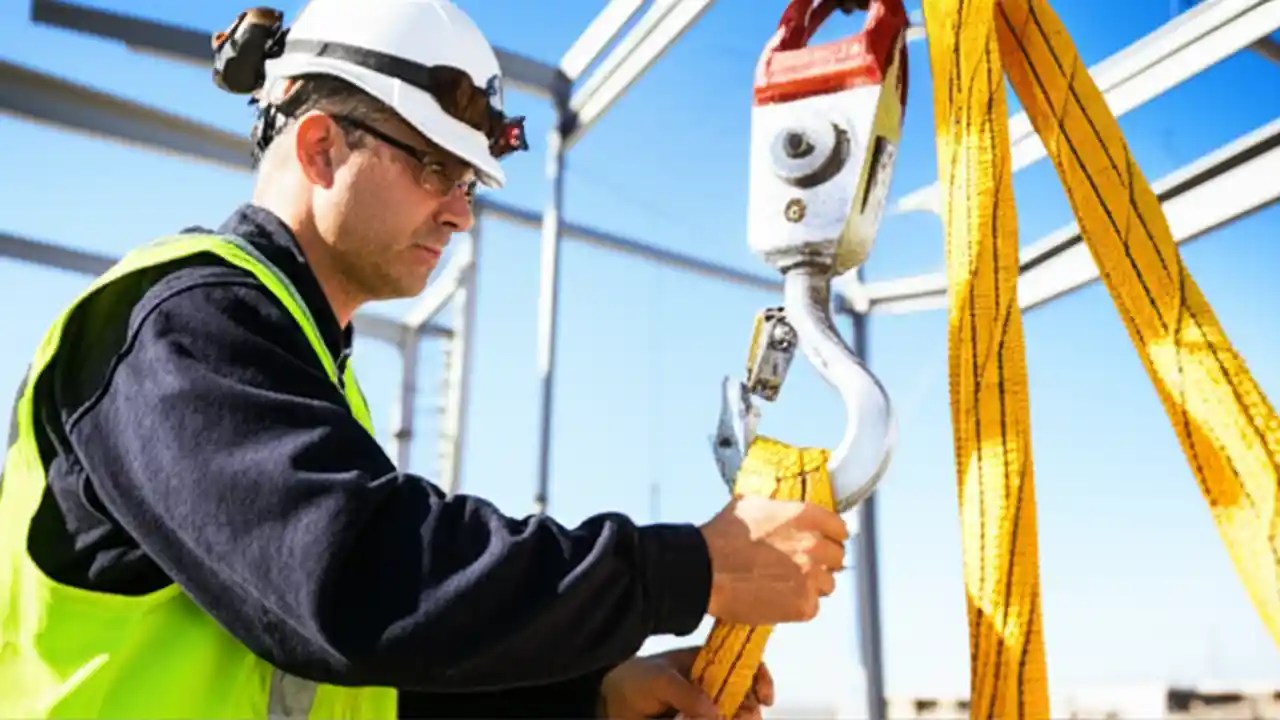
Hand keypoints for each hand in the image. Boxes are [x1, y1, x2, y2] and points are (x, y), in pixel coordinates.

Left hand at [598, 646, 773, 719]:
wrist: (613, 704)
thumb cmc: (637, 681)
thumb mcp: (659, 679)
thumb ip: (685, 692)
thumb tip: (714, 713)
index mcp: (709, 664)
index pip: (745, 666)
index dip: (760, 679)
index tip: (764, 697)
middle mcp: (714, 688)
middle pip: (746, 700)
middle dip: (750, 710)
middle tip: (743, 718)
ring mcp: (707, 711)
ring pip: (734, 716)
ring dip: (737, 718)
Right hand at [699, 496, 847, 624]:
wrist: (705, 571)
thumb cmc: (722, 538)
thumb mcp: (751, 504)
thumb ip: (778, 508)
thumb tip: (783, 511)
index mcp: (805, 517)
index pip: (839, 529)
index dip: (829, 536)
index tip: (823, 542)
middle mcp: (814, 545)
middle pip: (837, 557)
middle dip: (822, 561)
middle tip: (801, 565)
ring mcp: (811, 577)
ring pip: (827, 584)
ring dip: (812, 585)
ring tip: (786, 584)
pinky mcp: (803, 605)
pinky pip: (812, 606)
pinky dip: (798, 605)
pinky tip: (779, 599)